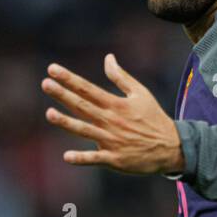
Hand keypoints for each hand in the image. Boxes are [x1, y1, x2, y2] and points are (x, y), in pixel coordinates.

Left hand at [42, 55, 183, 174]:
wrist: (171, 147)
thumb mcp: (140, 93)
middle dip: (63, 94)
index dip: (70, 79)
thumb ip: (121, 77)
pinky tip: (66, 157)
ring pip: (85, 130)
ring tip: (49, 114)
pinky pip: (95, 159)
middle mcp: (111, 121)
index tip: (53, 69)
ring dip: (67, 123)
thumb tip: (108, 58)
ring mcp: (111, 141)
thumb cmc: (153, 118)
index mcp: (116, 104)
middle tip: (45, 84)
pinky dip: (82, 158)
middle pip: (83, 106)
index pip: (88, 88)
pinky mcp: (114, 159)